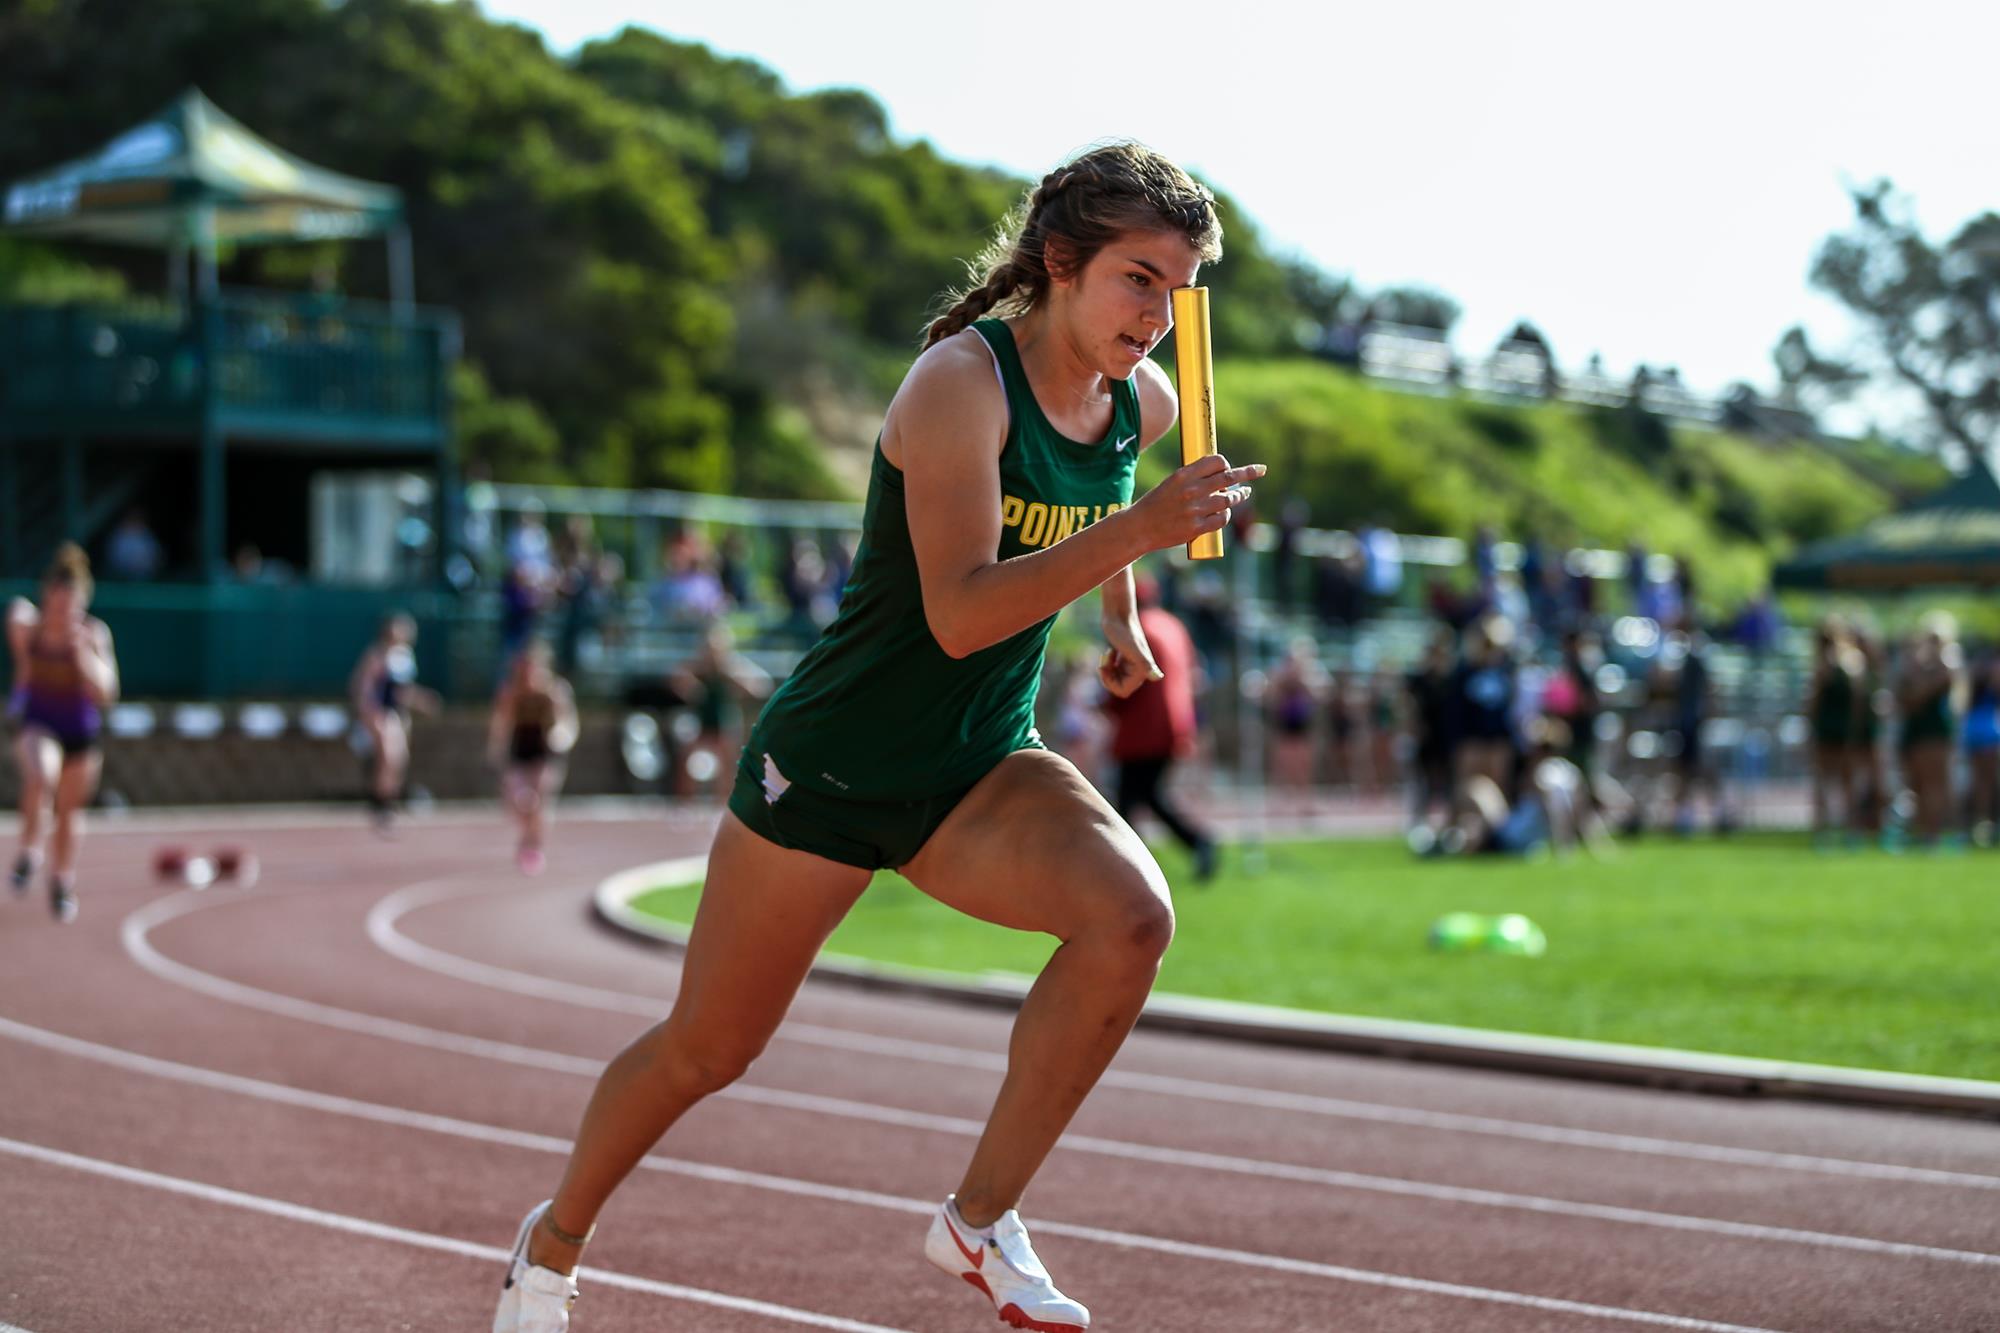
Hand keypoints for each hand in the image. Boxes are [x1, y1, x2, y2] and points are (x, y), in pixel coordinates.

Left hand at [1098, 615, 1161, 697]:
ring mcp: (1132, 664)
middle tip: (1103, 664)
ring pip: (1116, 680)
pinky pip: (1115, 672)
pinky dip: (1108, 665)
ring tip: (1106, 656)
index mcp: (1143, 670)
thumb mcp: (1132, 648)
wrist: (1118, 614)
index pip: (1123, 691)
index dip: (1111, 684)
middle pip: (1119, 687)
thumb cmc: (1123, 630)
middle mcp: (1140, 669)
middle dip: (1108, 677)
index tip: (1105, 669)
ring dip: (1107, 671)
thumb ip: (1144, 663)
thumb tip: (1157, 677)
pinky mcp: (1125, 658)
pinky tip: (1109, 652)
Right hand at [1127, 454, 1264, 552]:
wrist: (1140, 527)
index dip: (1225, 465)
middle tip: (1260, 471)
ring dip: (1239, 496)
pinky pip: (1222, 519)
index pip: (1216, 462)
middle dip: (1248, 473)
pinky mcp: (1197, 528)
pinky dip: (1226, 514)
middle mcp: (1191, 490)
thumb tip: (1219, 475)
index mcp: (1184, 475)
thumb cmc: (1156, 504)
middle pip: (1229, 478)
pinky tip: (1225, 512)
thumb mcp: (1171, 482)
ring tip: (1244, 494)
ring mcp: (1195, 510)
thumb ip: (1193, 478)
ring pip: (1229, 499)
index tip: (1228, 469)